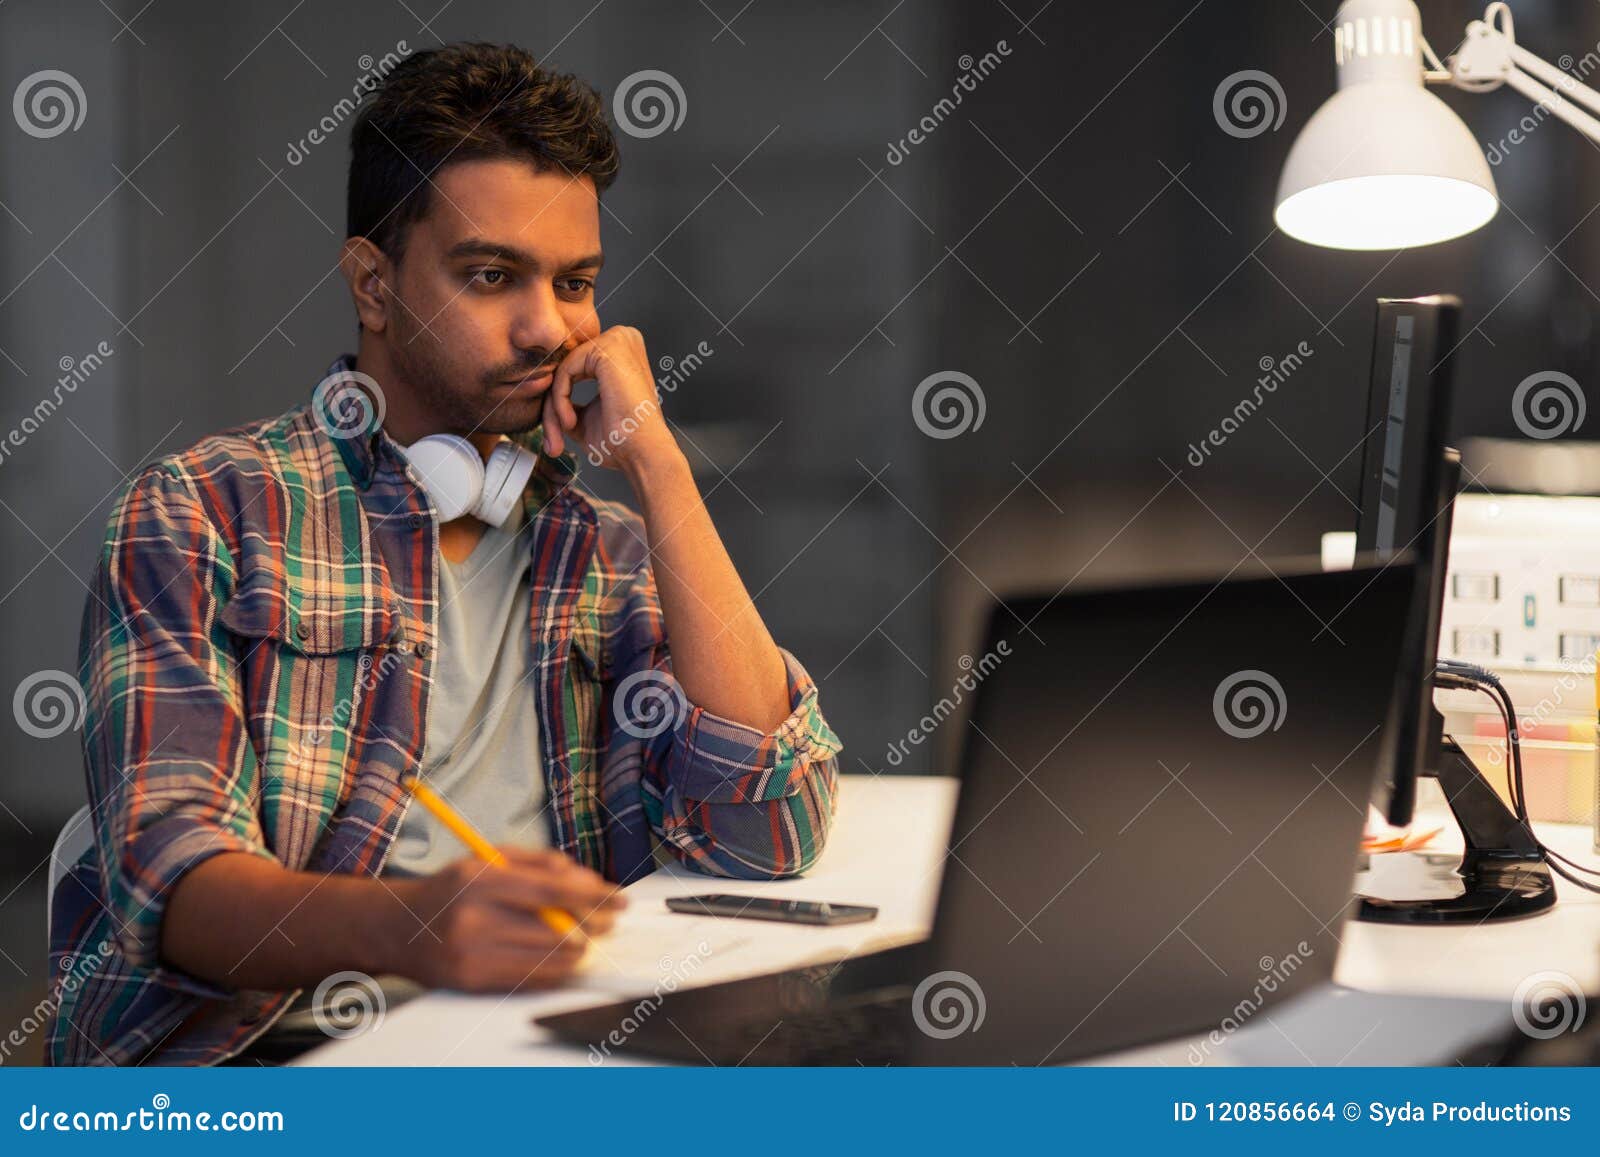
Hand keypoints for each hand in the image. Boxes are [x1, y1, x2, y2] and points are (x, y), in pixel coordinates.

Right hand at [397, 848, 626, 991]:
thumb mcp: (492, 858)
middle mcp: (475, 918)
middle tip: (608, 921)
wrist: (399, 927)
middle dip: (593, 926)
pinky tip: (559, 957)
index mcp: (481, 879)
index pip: (554, 890)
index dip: (596, 895)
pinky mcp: (473, 981)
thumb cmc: (454, 888)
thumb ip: (543, 863)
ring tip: (583, 938)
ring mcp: (473, 954)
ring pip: (551, 959)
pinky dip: (555, 969)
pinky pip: (533, 980)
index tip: (621, 900)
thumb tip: (589, 883)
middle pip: (558, 929)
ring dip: (578, 950)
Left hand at [543, 326, 681, 475]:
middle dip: (553, 404)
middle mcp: (622, 339)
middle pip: (567, 366)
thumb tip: (544, 400)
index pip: (574, 367)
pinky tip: (571, 421)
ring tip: (565, 430)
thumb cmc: (624, 441)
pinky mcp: (607, 348)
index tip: (555, 431)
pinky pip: (565, 369)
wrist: (642, 452)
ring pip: (563, 368)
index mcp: (622, 353)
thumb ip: (567, 402)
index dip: (558, 400)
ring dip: (554, 405)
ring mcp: (617, 340)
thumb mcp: (587, 417)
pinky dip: (560, 399)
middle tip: (554, 438)